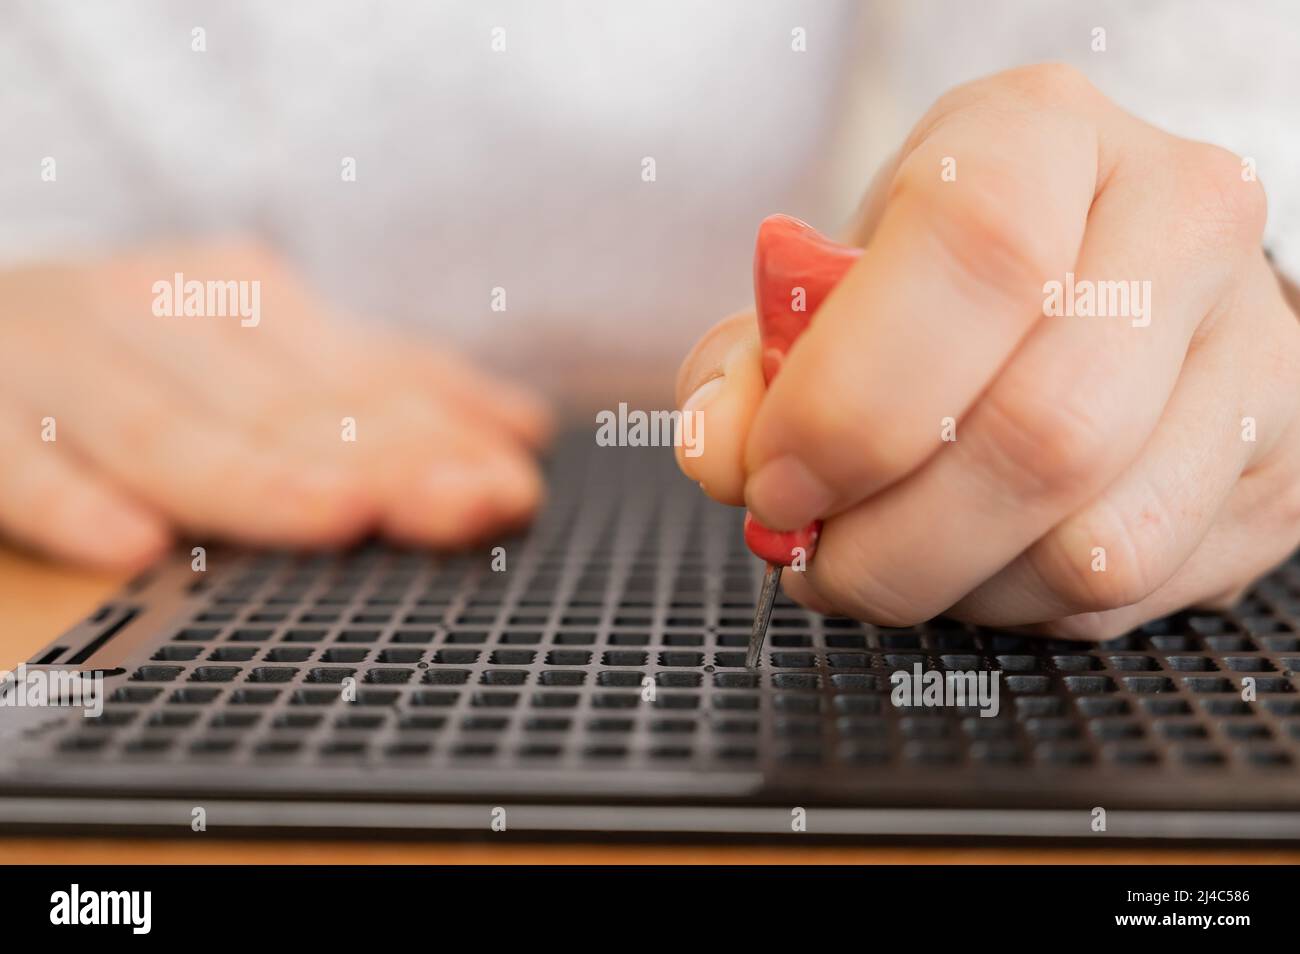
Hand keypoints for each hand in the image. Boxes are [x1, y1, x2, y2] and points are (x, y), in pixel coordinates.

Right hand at [0, 241, 550, 568]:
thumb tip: (522, 431)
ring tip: (338, 514)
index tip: (512, 488)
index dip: (441, 435)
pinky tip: (129, 542)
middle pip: (281, 408)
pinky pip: (13, 463)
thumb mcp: (268, 349)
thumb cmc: (139, 348)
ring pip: (164, 429)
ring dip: (255, 478)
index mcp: (241, 299)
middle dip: (385, 463)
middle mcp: (158, 315)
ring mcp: (61, 364)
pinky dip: (68, 498)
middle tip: (467, 507)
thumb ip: (387, 388)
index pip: (358, 379)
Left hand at [676, 64, 1299, 639]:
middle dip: (891, 540)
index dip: (854, 397)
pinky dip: (1019, 607)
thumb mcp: (833, 280)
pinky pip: (1126, 593)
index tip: (778, 479)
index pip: (974, 249)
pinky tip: (982, 558)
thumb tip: (723, 457)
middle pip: (1042, 431)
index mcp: (1044, 136)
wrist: (1109, 280)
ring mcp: (1254, 348)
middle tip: (818, 555)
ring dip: (952, 586)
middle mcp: (1177, 220)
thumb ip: (753, 363)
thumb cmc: (948, 279)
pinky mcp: (1277, 468)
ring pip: (1090, 543)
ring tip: (898, 552)